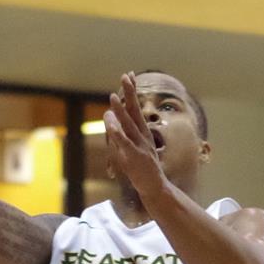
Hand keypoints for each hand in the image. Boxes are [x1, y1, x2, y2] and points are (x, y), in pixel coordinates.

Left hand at [105, 71, 169, 201]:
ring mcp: (139, 145)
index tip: (130, 75)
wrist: (155, 187)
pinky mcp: (134, 156)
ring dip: (121, 110)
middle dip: (130, 93)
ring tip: (113, 96)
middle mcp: (142, 135)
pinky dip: (117, 132)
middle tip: (126, 76)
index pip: (135, 107)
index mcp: (142, 131)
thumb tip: (108, 115)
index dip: (132, 91)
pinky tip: (111, 123)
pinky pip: (124, 142)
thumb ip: (120, 131)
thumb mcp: (131, 146)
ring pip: (128, 124)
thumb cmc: (143, 168)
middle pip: (134, 110)